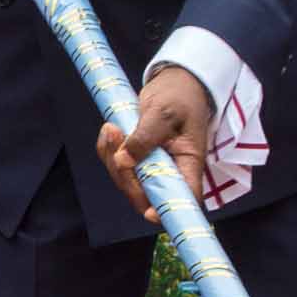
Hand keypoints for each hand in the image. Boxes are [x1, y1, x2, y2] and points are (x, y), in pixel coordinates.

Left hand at [95, 63, 216, 219]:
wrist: (176, 82)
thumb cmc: (179, 96)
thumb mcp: (163, 112)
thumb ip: (145, 137)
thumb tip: (124, 161)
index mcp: (189, 163)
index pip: (183, 197)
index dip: (167, 210)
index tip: (151, 213)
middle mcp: (171, 171)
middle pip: (145, 194)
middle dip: (124, 174)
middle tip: (116, 137)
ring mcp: (153, 167)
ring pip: (126, 181)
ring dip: (112, 158)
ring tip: (112, 128)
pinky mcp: (137, 158)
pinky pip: (117, 164)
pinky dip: (108, 149)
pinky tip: (111, 129)